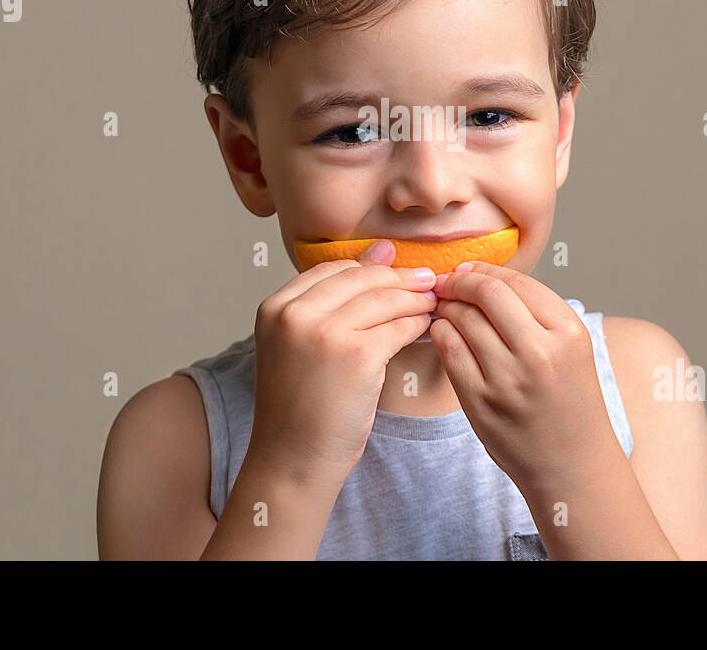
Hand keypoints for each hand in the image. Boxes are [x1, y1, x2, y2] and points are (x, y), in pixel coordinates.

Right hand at [248, 239, 437, 490]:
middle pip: (362, 279)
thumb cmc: (301, 405)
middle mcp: (294, 314)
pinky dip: (418, 324)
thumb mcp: (303, 343)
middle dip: (400, 280)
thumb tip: (384, 247)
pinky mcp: (356, 355)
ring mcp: (324, 333)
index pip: (334, 269)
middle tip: (428, 283)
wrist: (292, 460)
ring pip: (384, 299)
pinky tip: (426, 329)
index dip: (372, 270)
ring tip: (431, 305)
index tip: (397, 275)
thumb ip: (338, 297)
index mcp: (275, 307)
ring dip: (414, 300)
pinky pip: (399, 327)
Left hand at [429, 262, 623, 493]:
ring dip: (447, 307)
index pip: (517, 282)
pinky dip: (441, 333)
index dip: (484, 270)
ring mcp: (507, 379)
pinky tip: (444, 333)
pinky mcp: (481, 402)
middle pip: (486, 294)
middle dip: (460, 282)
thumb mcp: (570, 346)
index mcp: (568, 332)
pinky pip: (449, 350)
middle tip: (449, 282)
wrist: (573, 462)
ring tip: (446, 307)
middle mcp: (539, 353)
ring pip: (463, 319)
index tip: (469, 269)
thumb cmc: (570, 399)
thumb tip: (481, 275)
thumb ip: (534, 310)